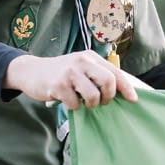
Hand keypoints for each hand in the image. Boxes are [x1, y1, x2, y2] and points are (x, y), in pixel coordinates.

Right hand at [5, 52, 138, 107]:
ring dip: (91, 104)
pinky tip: (67, 100)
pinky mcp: (58, 85)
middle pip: (108, 81)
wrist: (31, 71)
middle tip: (103, 102)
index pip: (115, 72)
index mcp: (91, 57)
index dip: (126, 87)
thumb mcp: (80, 67)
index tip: (133, 99)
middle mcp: (82, 62)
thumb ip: (97, 75)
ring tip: (84, 103)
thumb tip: (120, 91)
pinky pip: (74, 103)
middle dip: (109, 97)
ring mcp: (69, 73)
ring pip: (93, 95)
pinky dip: (73, 107)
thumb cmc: (61, 73)